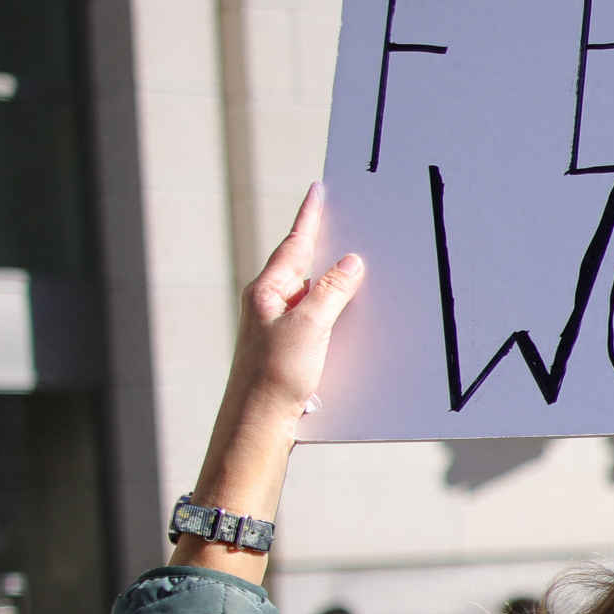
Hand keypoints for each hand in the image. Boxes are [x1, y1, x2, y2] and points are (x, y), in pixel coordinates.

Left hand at [180, 187, 366, 582]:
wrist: (258, 424)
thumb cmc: (275, 376)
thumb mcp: (309, 328)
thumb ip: (332, 292)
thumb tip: (350, 263)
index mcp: (268, 291)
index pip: (294, 244)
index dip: (310, 217)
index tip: (320, 189)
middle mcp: (269, 304)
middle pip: (301, 264)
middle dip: (322, 243)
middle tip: (342, 217)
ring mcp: (277, 326)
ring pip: (310, 291)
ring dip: (331, 278)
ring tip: (355, 261)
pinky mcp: (288, 348)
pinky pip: (315, 315)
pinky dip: (333, 306)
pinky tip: (349, 311)